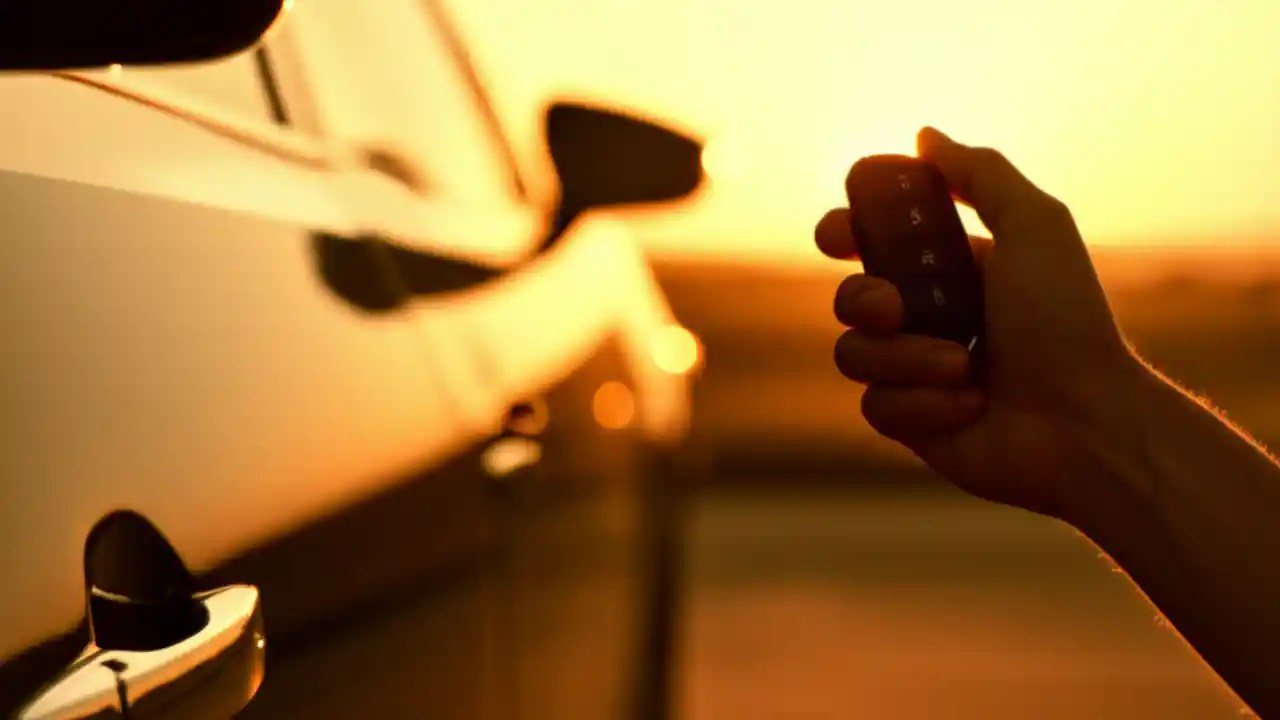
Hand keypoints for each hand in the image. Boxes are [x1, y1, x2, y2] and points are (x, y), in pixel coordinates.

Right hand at [816, 127, 1139, 518]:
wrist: (1084, 422)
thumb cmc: (1066, 323)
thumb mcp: (1034, 227)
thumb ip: (981, 174)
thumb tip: (925, 136)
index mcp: (954, 270)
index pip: (876, 241)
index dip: (846, 232)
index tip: (838, 235)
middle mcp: (930, 320)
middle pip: (849, 298)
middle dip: (860, 299)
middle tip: (891, 308)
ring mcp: (917, 373)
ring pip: (854, 354)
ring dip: (904, 357)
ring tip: (961, 366)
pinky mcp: (911, 424)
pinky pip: (876, 405)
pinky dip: (921, 402)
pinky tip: (968, 406)